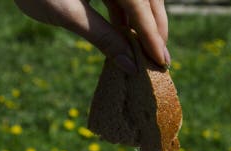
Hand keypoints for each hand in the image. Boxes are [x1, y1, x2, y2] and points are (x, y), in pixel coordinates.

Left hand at [14, 0, 168, 71]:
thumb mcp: (68, 15)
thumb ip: (103, 38)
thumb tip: (130, 65)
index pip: (140, 5)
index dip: (152, 35)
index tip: (162, 61)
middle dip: (155, 28)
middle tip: (160, 59)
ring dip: (143, 21)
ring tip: (144, 50)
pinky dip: (128, 12)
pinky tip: (126, 32)